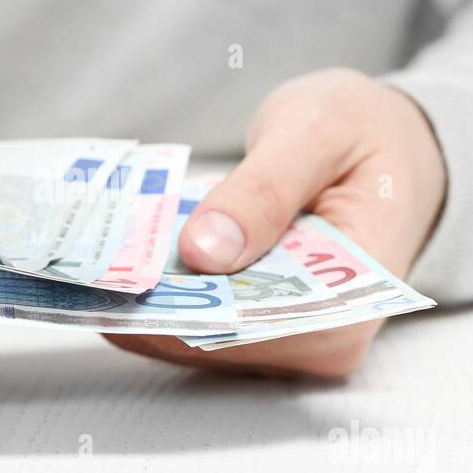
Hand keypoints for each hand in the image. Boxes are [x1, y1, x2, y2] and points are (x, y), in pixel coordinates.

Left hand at [105, 69, 445, 377]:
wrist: (392, 145)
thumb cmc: (362, 132)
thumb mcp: (315, 134)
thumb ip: (263, 190)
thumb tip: (204, 251)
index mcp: (356, 296)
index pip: (256, 327)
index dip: (181, 311)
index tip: (113, 280)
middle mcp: (326, 339)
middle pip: (219, 341)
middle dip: (150, 304)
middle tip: (80, 264)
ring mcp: (293, 341)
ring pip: (198, 340)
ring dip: (144, 302)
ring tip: (88, 259)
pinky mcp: (264, 330)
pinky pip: (199, 325)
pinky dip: (158, 296)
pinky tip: (117, 263)